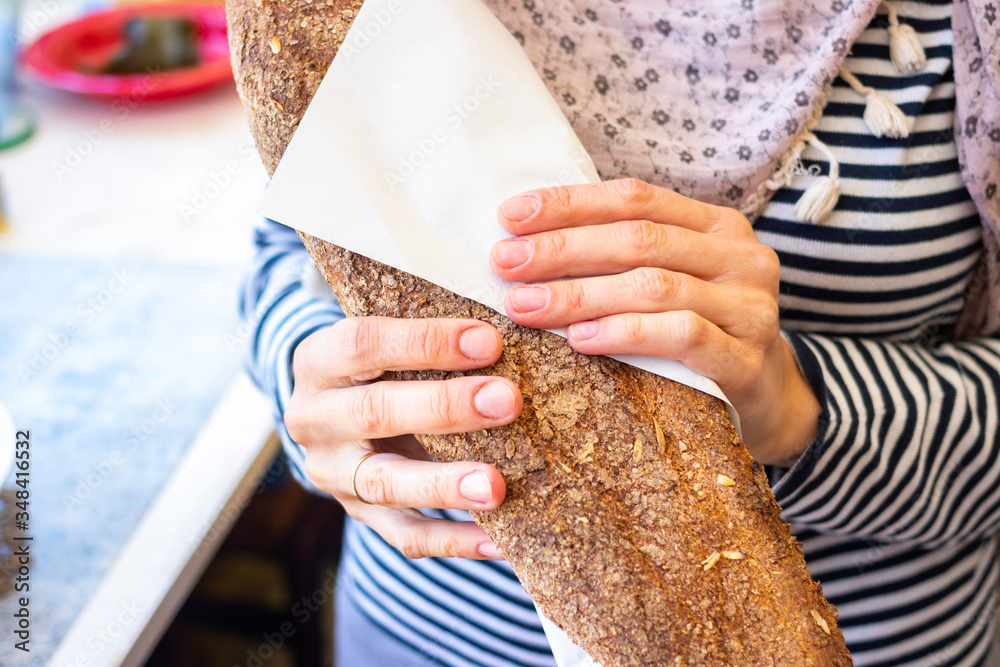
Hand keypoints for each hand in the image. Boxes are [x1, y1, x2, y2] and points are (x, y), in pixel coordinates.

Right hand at [284, 316, 522, 558]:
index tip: (490, 342)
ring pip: (385, 483)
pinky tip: (500, 542)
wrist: (336, 413)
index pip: (364, 343)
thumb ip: (431, 341)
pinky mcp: (359, 514)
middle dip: (447, 407)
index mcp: (318, 360)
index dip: (426, 341)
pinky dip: (454, 540)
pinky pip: (406, 536)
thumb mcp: (388, 340)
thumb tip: (505, 342)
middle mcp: (314, 418)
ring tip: (496, 487)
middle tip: (508, 402)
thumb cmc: (382, 363)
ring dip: (444, 485)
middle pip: (375, 412)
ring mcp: (332, 473)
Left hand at [489, 179, 818, 464]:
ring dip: (580, 294)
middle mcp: (739, 257)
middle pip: (639, 239)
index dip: (570, 203)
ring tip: (525, 306)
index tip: (510, 216)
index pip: (635, 198)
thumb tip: (525, 243)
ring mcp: (749, 307)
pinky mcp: (746, 358)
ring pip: (654, 286)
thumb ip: (621, 257)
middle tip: (505, 263)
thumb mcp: (671, 282)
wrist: (767, 400)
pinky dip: (625, 333)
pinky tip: (581, 339)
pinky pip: (680, 336)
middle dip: (562, 249)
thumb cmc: (699, 332)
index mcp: (716, 226)